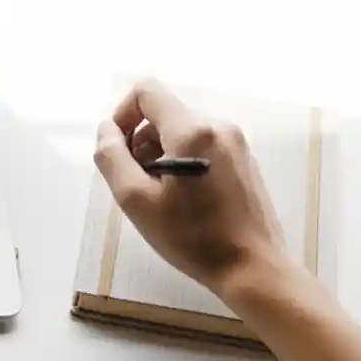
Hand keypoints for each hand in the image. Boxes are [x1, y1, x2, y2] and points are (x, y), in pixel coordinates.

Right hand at [92, 79, 297, 298]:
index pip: (147, 91)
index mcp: (192, 130)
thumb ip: (112, 157)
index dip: (122, 114)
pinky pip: (202, 146)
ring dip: (159, 155)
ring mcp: (235, 143)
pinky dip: (182, 163)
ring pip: (182, 132)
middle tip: (136, 184)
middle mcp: (218, 126)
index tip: (118, 151)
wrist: (253, 269)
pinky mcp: (244, 161)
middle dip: (140, 142)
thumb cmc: (191, 237)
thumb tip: (107, 130)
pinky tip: (184, 201)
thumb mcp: (136, 200)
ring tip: (159, 197)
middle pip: (163, 114)